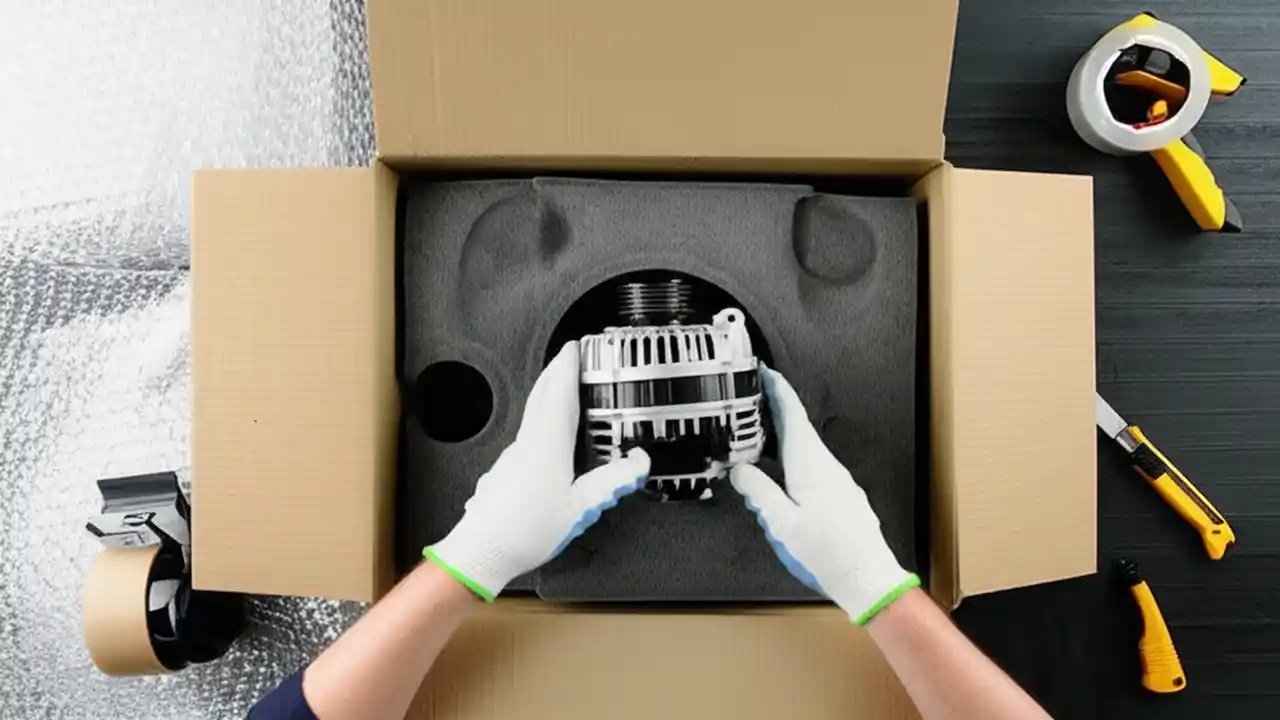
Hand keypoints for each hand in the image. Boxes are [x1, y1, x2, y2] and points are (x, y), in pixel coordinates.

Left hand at [425, 342, 650, 600]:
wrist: (481, 550)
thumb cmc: (525, 530)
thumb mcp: (580, 507)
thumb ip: (611, 482)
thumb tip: (639, 462)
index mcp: (547, 444)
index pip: (559, 393)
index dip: (567, 367)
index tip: (575, 348)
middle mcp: (527, 443)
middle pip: (541, 397)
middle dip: (555, 373)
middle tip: (569, 359)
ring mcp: (513, 455)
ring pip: (533, 415)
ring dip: (548, 396)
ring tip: (564, 391)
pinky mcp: (507, 469)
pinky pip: (528, 435)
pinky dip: (541, 422)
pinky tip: (550, 437)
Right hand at [730, 367, 917, 624]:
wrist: (868, 575)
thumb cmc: (827, 551)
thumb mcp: (782, 522)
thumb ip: (759, 492)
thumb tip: (739, 469)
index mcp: (810, 464)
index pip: (792, 416)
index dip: (778, 391)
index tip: (765, 372)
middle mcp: (826, 465)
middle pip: (799, 429)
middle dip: (777, 411)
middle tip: (754, 398)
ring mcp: (837, 479)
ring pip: (806, 449)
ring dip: (785, 436)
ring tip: (761, 434)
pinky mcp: (841, 495)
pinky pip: (813, 466)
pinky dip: (794, 457)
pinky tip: (783, 473)